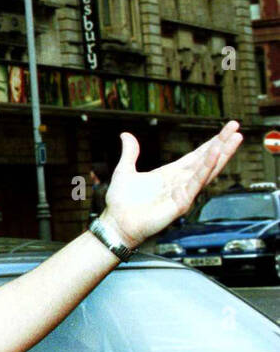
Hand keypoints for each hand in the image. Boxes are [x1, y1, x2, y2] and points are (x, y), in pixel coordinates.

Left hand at [100, 120, 241, 248]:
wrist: (117, 224)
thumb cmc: (121, 203)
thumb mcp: (125, 170)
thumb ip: (130, 152)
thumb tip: (126, 135)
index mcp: (170, 174)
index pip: (195, 156)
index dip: (210, 143)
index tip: (224, 130)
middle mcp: (180, 182)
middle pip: (206, 160)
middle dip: (221, 144)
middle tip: (236, 127)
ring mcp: (182, 192)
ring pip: (206, 170)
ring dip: (221, 154)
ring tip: (234, 138)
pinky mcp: (181, 203)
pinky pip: (196, 183)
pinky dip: (205, 169)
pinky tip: (215, 156)